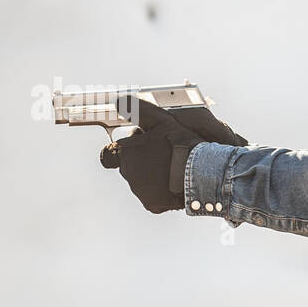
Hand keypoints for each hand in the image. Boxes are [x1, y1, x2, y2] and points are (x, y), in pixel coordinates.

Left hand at [100, 100, 247, 213]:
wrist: (199, 172)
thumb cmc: (179, 143)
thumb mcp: (159, 120)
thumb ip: (137, 110)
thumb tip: (118, 102)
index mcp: (125, 154)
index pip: (108, 155)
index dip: (117, 152)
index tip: (132, 150)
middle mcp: (128, 174)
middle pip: (130, 167)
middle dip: (142, 162)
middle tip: (163, 156)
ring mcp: (139, 191)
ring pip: (142, 182)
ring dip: (153, 177)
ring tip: (173, 169)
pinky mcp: (152, 205)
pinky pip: (153, 198)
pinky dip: (161, 192)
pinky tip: (175, 183)